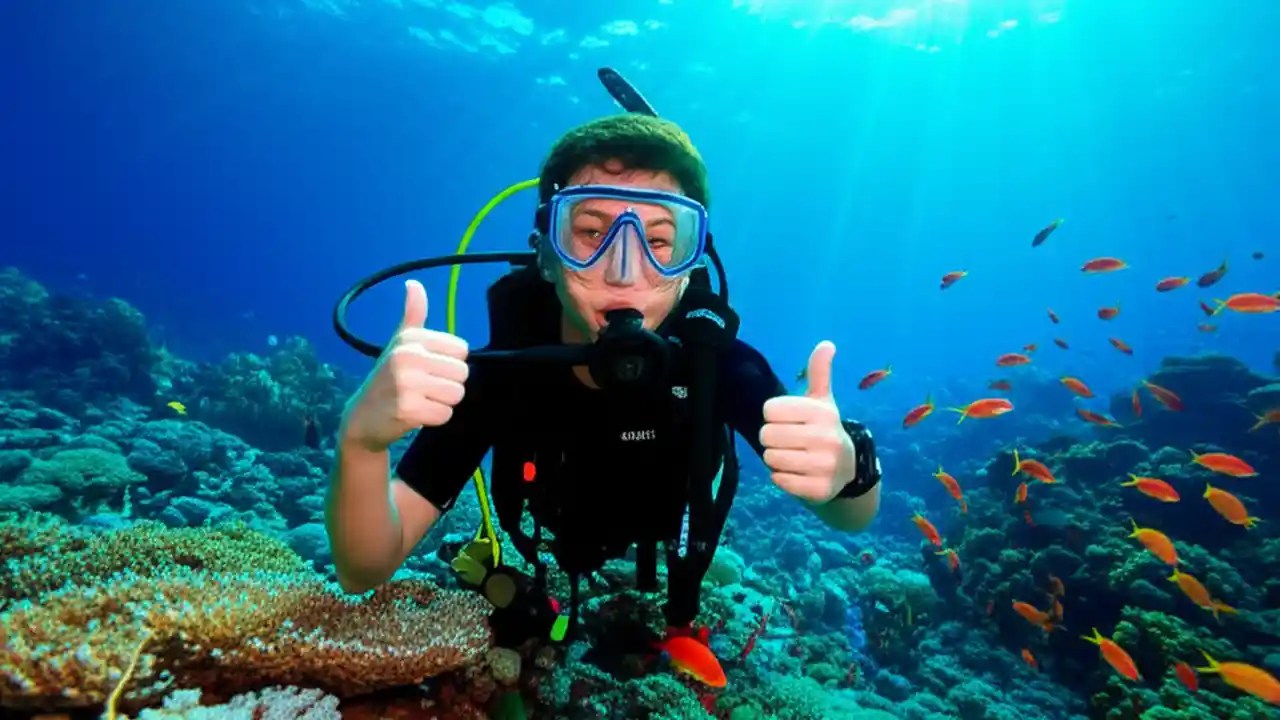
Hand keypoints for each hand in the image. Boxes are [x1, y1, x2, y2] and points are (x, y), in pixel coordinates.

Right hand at [339, 279, 469, 452]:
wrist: (361, 417)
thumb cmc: (386, 378)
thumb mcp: (398, 342)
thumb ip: (413, 314)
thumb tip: (414, 284)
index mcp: (410, 338)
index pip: (461, 349)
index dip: (449, 363)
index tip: (428, 368)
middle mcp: (408, 356)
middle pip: (462, 373)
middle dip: (447, 384)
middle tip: (424, 388)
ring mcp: (407, 383)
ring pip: (456, 394)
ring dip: (442, 402)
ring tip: (421, 399)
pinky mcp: (409, 409)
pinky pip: (445, 414)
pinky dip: (434, 418)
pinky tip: (416, 414)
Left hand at [760, 340, 856, 503]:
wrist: (847, 470)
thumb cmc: (824, 429)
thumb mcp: (823, 401)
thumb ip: (819, 372)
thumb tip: (826, 343)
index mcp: (823, 412)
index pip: (770, 409)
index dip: (773, 415)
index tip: (787, 420)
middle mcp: (827, 438)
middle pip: (767, 434)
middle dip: (771, 439)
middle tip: (787, 441)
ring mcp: (824, 466)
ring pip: (770, 458)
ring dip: (774, 459)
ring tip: (792, 456)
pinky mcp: (819, 490)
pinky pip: (779, 480)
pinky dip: (781, 478)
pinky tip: (796, 473)